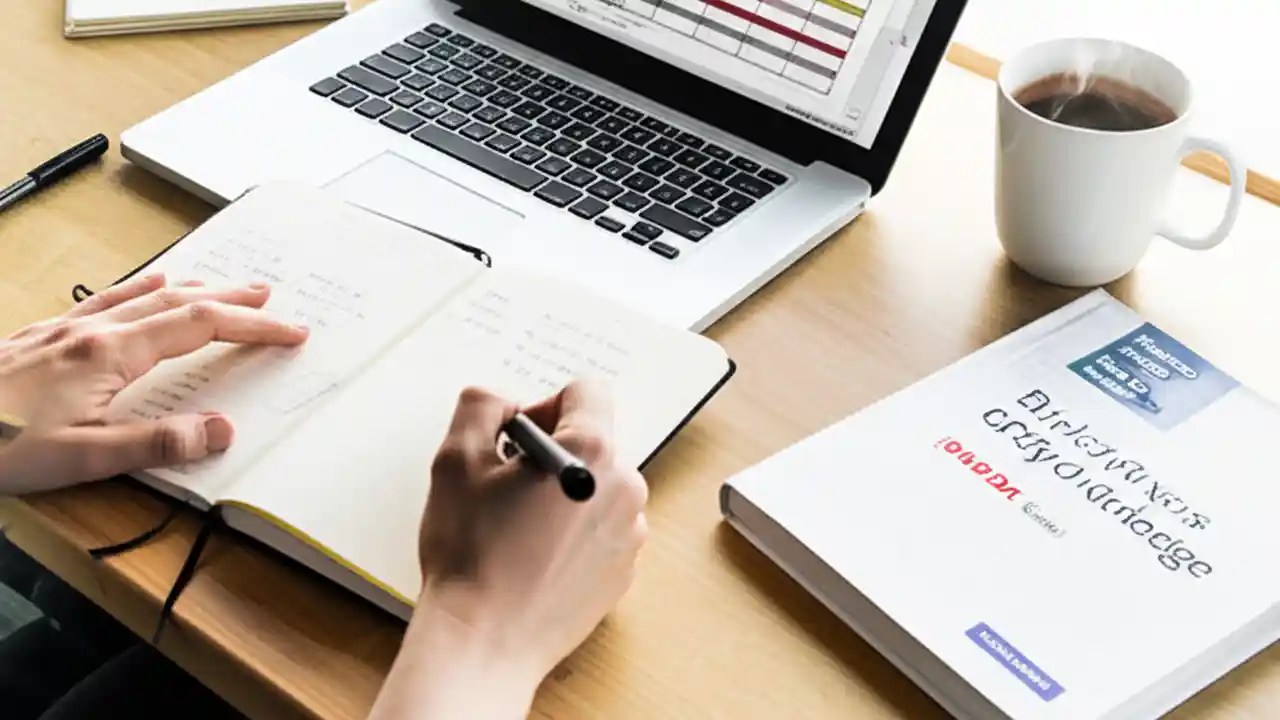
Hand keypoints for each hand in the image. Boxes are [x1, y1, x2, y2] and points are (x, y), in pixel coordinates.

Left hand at [0, 273, 307, 493]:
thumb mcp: (81, 459)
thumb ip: (155, 444)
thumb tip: (220, 429)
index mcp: (109, 355)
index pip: (200, 328)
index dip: (251, 326)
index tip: (289, 331)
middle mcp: (90, 331)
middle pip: (177, 300)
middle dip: (231, 297)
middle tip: (270, 295)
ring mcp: (63, 330)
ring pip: (142, 294)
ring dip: (192, 287)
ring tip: (222, 285)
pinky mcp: (40, 337)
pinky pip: (105, 301)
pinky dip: (139, 289)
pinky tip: (144, 286)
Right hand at [369, 379, 647, 719]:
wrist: (484, 641)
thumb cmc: (470, 557)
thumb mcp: (456, 460)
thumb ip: (481, 406)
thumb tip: (502, 401)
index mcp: (591, 454)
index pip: (587, 390)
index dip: (544, 403)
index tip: (516, 438)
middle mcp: (624, 489)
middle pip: (593, 441)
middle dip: (551, 452)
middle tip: (507, 487)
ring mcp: (630, 533)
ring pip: (598, 486)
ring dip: (563, 493)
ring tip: (518, 527)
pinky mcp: (624, 570)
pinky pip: (602, 528)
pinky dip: (573, 532)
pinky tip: (534, 556)